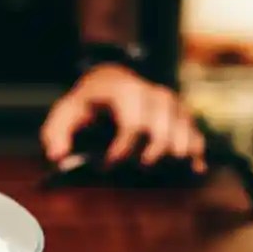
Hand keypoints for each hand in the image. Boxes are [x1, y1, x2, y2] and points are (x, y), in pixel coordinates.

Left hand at [41, 64, 205, 172]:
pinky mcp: (181, 113)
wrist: (110, 81)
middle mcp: (152, 93)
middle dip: (150, 156)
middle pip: (162, 131)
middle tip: (137, 168)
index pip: (132, 124)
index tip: (106, 166)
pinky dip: (196, 154)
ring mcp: (170, 102)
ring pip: (184, 132)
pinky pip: (196, 134)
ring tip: (158, 168)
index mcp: (123, 91)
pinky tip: (193, 170)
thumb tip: (57, 157)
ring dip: (174, 156)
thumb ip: (56, 134)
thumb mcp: (64, 114)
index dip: (121, 151)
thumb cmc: (85, 104)